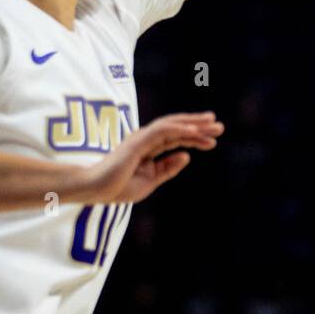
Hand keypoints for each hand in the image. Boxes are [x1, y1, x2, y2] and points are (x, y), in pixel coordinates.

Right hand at [84, 112, 222, 203]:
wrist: (95, 190)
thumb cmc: (117, 187)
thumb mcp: (150, 180)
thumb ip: (167, 168)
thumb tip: (187, 156)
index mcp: (148, 148)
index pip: (175, 138)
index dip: (194, 137)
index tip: (213, 140)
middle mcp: (146, 139)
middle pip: (177, 128)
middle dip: (198, 125)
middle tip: (220, 125)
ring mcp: (141, 138)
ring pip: (172, 126)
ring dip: (193, 124)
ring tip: (213, 124)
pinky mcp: (137, 141)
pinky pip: (162, 131)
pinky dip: (179, 129)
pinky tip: (194, 130)